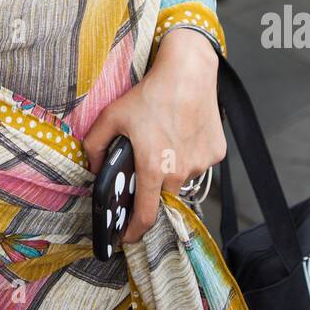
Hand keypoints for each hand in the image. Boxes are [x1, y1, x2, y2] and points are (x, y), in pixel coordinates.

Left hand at [83, 28, 225, 246]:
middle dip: (152, 185)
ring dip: (171, 169)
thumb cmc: (150, 93)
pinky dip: (189, 155)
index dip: (135, 230)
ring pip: (182, 178)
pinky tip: (182, 132)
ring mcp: (201, 163)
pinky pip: (199, 163)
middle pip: (163, 193)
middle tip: (146, 161)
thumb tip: (93, 168)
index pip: (146, 215)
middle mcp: (180, 171)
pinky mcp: (216, 153)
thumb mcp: (112, 115)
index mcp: (153, 168)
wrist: (189, 72)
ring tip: (165, 139)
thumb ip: (95, 145)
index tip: (127, 237)